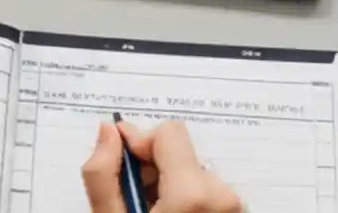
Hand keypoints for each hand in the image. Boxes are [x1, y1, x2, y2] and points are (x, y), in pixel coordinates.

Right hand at [81, 120, 242, 212]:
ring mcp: (234, 207)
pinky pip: (207, 191)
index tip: (124, 166)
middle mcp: (223, 196)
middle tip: (137, 201)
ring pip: (192, 173)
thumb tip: (108, 133)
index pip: (169, 132)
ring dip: (171, 187)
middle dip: (155, 169)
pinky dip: (188, 199)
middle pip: (180, 153)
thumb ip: (103, 174)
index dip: (140, 145)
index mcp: (193, 193)